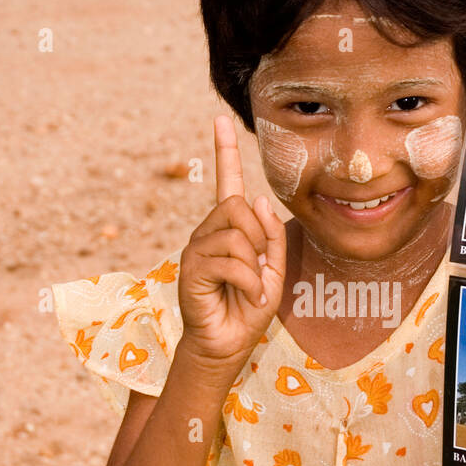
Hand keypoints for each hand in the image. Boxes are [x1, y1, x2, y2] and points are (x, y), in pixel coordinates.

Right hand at [177, 113, 286, 367]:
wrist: (227, 345)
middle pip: (237, 206)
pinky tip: (246, 296)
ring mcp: (197, 250)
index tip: (220, 120)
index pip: (228, 183)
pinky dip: (248, 281)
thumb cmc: (248, 309)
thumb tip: (258, 200)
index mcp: (229, 229)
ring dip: (254, 264)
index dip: (225, 151)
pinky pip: (230, 260)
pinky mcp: (192, 270)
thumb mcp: (273, 271)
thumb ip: (271, 237)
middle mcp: (208, 233)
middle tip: (261, 268)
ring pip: (235, 233)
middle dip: (259, 236)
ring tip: (251, 287)